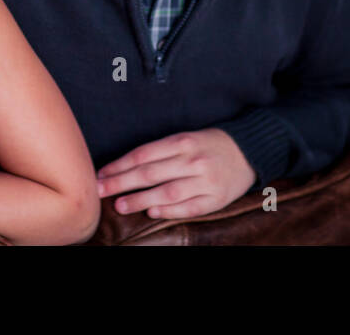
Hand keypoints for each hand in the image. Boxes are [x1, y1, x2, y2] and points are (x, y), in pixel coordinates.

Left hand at [96, 128, 256, 219]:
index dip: (119, 165)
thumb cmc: (208, 144)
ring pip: (167, 192)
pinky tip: (151, 212)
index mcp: (182, 141)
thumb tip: (125, 168)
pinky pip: (189, 208)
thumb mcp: (185, 138)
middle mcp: (193, 160)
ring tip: (120, 205)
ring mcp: (205, 181)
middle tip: (99, 191)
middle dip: (121, 183)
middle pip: (150, 173)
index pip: (143, 154)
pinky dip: (169, 211)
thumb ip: (159, 152)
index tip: (100, 173)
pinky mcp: (216, 198)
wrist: (249, 150)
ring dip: (140, 199)